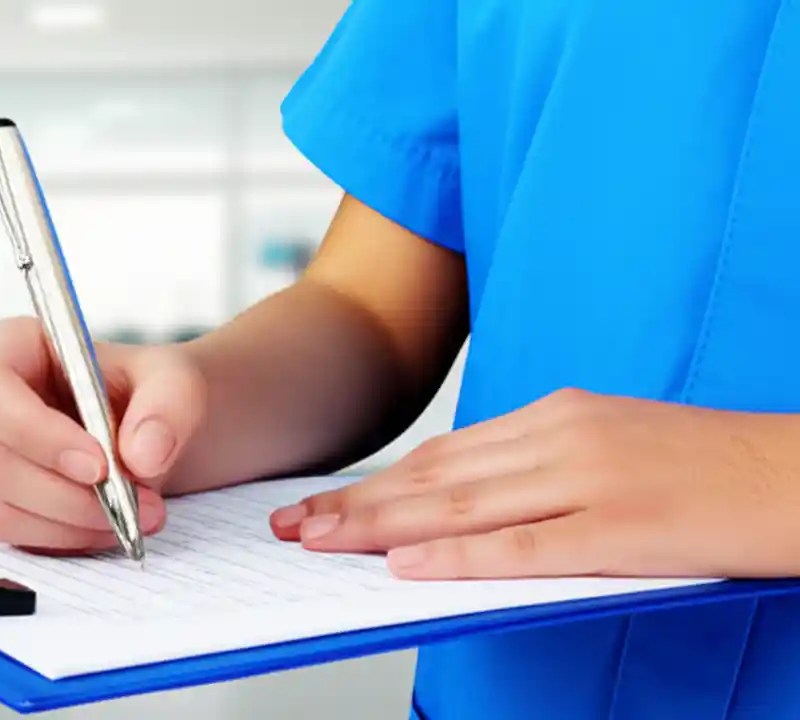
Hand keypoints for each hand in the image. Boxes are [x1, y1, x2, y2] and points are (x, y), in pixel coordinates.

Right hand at [0, 317, 206, 553]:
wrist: (153, 429)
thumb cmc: (149, 390)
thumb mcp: (176, 380)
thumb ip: (168, 406)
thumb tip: (142, 455)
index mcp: (6, 347)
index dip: (33, 432)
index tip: (99, 464)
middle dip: (66, 493)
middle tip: (134, 500)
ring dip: (72, 522)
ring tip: (134, 514)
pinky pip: (12, 535)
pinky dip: (65, 538)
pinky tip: (107, 524)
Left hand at [269, 388, 799, 579]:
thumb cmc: (706, 465)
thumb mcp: (609, 442)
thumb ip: (538, 462)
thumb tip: (465, 496)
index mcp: (556, 416)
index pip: (443, 457)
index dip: (375, 483)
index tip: (322, 501)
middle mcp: (560, 439)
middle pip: (435, 480)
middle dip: (354, 505)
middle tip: (290, 525)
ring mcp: (587, 482)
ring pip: (459, 509)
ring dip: (379, 529)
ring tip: (317, 543)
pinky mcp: (619, 529)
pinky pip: (521, 548)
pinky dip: (456, 559)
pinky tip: (406, 569)